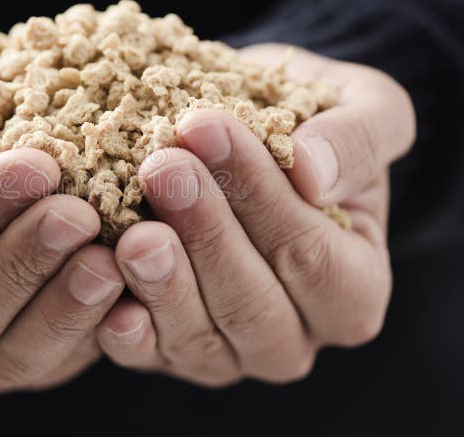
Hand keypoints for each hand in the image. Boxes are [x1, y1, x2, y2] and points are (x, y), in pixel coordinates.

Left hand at [95, 44, 415, 385]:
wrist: (239, 140)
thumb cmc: (305, 125)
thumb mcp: (360, 109)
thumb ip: (356, 137)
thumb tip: (313, 172)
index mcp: (353, 288)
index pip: (314, 259)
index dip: (262, 197)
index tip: (207, 127)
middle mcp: (294, 336)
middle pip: (254, 308)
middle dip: (206, 235)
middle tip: (163, 169)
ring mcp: (228, 353)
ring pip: (199, 339)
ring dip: (163, 284)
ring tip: (131, 230)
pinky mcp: (168, 352)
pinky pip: (146, 354)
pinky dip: (124, 329)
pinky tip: (103, 287)